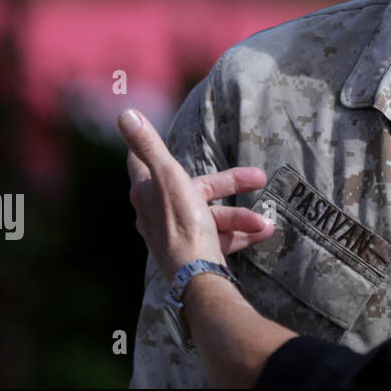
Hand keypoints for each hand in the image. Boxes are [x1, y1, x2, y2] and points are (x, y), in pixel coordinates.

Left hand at [120, 108, 274, 283]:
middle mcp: (159, 214)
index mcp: (149, 193)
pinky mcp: (195, 253)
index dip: (145, 151)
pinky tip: (264, 232)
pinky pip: (221, 238)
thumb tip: (125, 113)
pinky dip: (242, 234)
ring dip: (242, 216)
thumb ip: (150, 146)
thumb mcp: (169, 178)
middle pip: (196, 189)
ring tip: (265, 221)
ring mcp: (178, 235)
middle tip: (259, 177)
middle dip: (231, 184)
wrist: (197, 277)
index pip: (142, 165)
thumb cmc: (182, 225)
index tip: (146, 139)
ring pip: (213, 216)